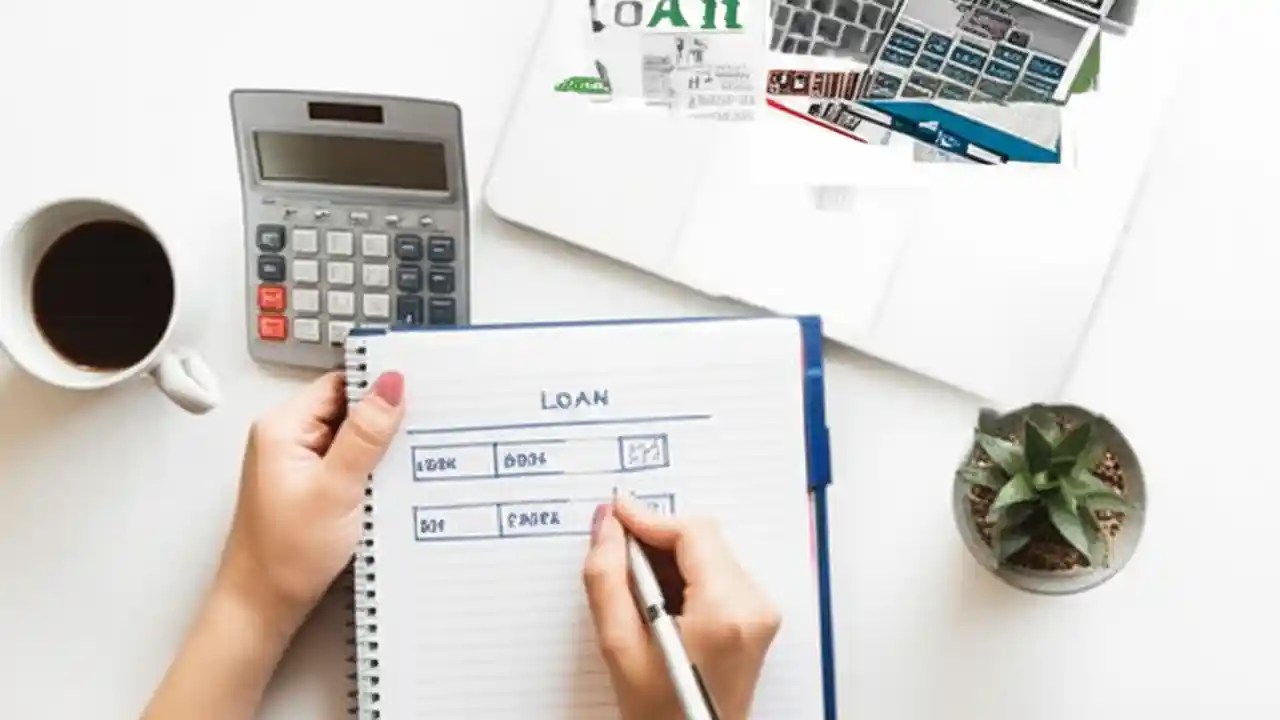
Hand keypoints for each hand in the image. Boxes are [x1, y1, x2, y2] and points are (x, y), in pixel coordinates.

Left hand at [143, 370, 405, 719]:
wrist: (262, 606)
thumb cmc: (284, 555)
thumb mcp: (336, 488)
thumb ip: (366, 434)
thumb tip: (391, 385)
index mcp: (282, 427)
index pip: (340, 383)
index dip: (378, 388)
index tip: (414, 395)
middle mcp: (285, 438)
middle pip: (346, 407)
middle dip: (381, 421)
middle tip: (412, 438)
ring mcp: (296, 462)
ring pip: (349, 436)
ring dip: (375, 449)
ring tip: (394, 470)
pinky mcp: (308, 484)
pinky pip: (345, 461)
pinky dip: (366, 470)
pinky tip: (380, 487)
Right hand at [583, 497, 781, 719]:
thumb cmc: (658, 714)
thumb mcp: (619, 646)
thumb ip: (606, 577)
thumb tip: (607, 524)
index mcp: (725, 610)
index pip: (691, 533)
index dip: (648, 518)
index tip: (614, 514)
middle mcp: (753, 604)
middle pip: (702, 538)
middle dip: (656, 540)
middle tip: (616, 557)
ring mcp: (761, 610)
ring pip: (709, 552)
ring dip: (669, 559)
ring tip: (636, 592)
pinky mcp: (757, 616)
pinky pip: (718, 572)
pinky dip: (685, 575)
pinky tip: (660, 603)